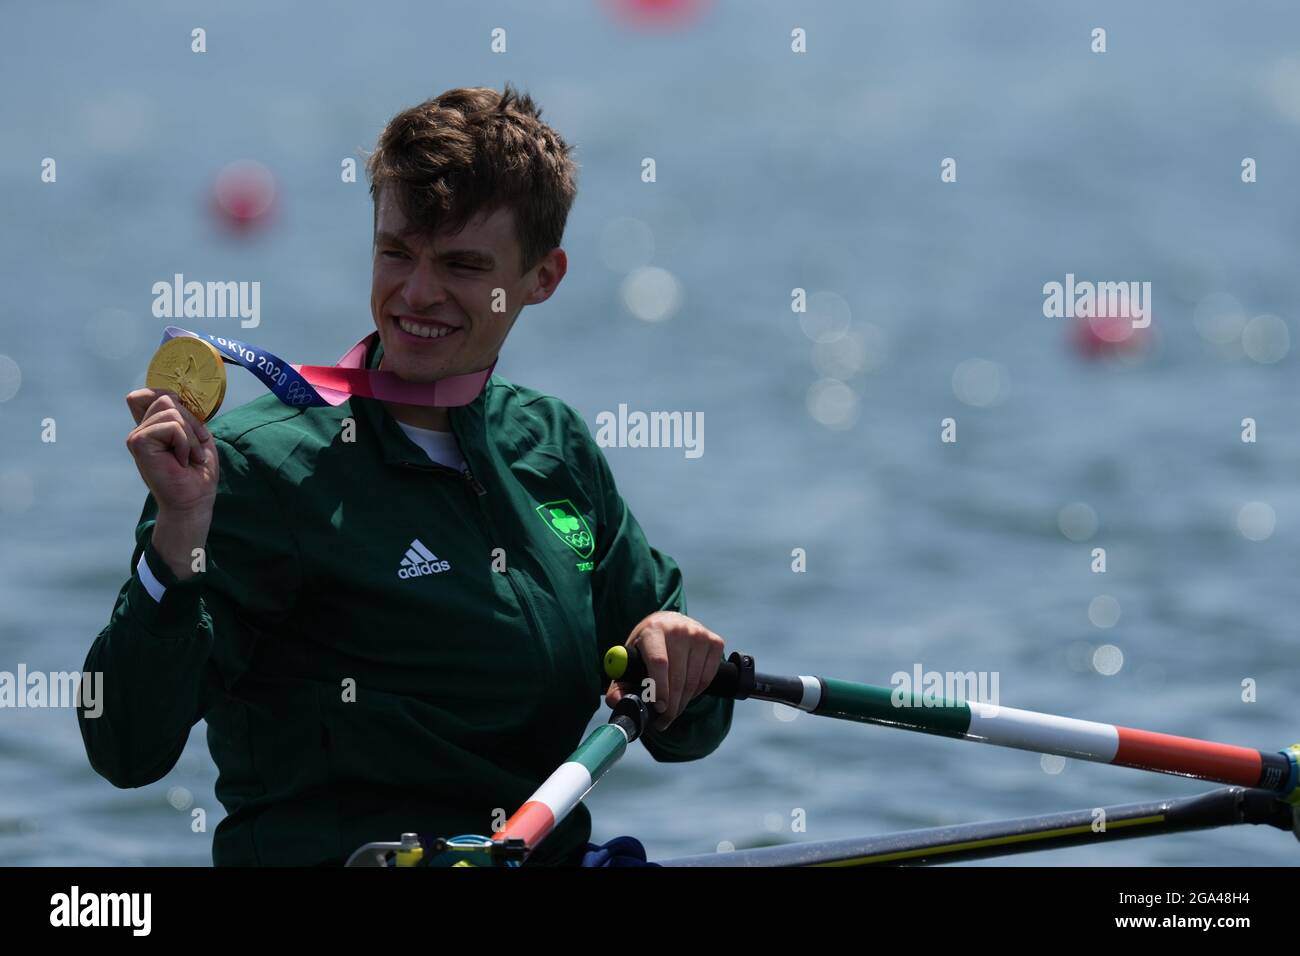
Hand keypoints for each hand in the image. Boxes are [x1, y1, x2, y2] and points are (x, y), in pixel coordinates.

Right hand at [125, 389, 218, 578]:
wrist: (195, 499)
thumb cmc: (197, 471)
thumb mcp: (195, 434)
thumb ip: (182, 412)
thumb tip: (172, 394)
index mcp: (152, 426)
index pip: (148, 393)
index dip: (170, 396)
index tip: (188, 423)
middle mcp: (141, 429)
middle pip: (166, 398)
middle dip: (191, 422)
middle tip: (194, 448)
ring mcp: (136, 436)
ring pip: (171, 411)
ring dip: (190, 436)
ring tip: (188, 457)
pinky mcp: (138, 443)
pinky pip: (172, 426)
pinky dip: (186, 443)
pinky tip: (181, 461)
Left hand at [605, 611, 724, 730]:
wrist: (670, 623)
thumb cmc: (646, 647)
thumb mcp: (630, 660)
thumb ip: (619, 685)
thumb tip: (618, 702)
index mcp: (653, 630)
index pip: (659, 662)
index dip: (659, 688)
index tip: (659, 708)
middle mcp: (678, 628)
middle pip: (678, 677)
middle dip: (671, 706)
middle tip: (663, 722)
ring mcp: (699, 634)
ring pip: (693, 681)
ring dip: (682, 702)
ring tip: (672, 711)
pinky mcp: (715, 641)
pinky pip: (707, 678)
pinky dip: (696, 692)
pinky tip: (685, 693)